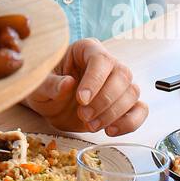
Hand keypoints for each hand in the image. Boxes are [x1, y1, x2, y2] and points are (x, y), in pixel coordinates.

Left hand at [24, 39, 147, 135]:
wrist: (51, 106)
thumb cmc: (45, 88)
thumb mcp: (39, 86)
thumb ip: (51, 84)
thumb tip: (68, 83)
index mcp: (86, 50)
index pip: (101, 59)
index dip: (94, 80)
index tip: (81, 100)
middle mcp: (107, 63)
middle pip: (121, 76)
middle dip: (104, 100)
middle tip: (83, 115)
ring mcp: (119, 83)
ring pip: (132, 93)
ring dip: (113, 113)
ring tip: (90, 125)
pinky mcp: (125, 104)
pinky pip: (140, 110)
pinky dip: (130, 122)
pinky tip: (110, 130)